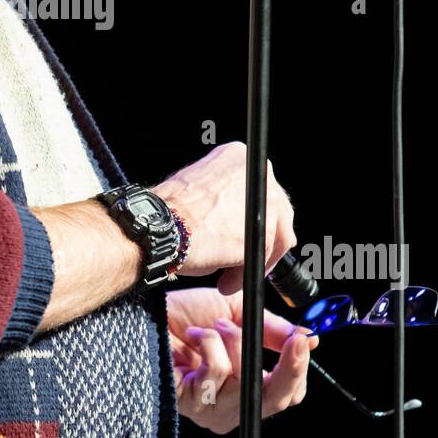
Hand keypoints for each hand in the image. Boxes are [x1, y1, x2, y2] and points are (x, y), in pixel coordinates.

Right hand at [152, 141, 294, 292]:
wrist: (162, 226)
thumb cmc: (172, 212)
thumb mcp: (202, 191)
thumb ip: (225, 199)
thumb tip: (233, 219)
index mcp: (238, 156)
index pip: (260, 189)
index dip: (251, 218)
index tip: (243, 235)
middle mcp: (257, 170)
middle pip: (275, 211)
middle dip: (261, 241)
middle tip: (244, 260)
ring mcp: (266, 198)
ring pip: (271, 236)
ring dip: (249, 260)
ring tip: (227, 276)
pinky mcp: (266, 227)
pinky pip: (261, 256)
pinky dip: (244, 273)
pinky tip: (226, 281)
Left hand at [165, 286, 318, 433]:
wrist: (150, 311)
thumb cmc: (188, 316)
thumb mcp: (239, 315)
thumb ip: (273, 331)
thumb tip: (308, 338)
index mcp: (247, 390)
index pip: (286, 396)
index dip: (299, 372)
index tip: (304, 341)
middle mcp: (231, 408)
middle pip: (274, 400)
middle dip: (288, 367)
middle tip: (294, 340)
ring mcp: (209, 410)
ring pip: (245, 381)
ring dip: (234, 341)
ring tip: (215, 326)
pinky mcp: (188, 402)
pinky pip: (217, 372)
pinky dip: (211, 344)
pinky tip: (195, 337)